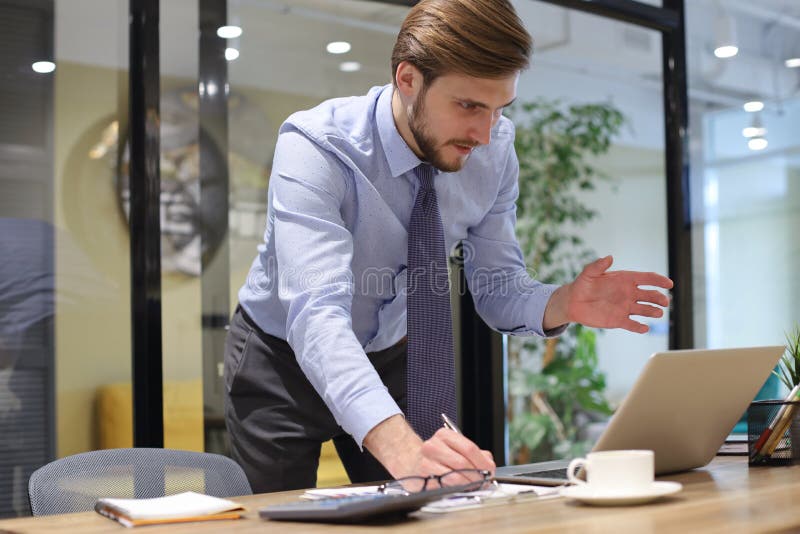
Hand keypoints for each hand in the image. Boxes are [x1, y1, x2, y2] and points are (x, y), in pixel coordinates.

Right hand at [363, 415, 494, 484]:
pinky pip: (445, 488)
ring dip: (468, 485)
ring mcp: (426, 463)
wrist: (410, 460)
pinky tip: (460, 490)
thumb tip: (489, 466)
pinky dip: (456, 491)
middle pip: (463, 464)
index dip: (483, 463)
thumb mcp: (455, 447)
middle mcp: (432, 447)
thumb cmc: (438, 455)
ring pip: (454, 478)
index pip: (469, 448)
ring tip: (474, 487)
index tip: (490, 472)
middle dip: (477, 476)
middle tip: (484, 483)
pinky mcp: (422, 479)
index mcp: (444, 435)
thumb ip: (476, 454)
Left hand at [544, 255, 672, 333]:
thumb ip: (598, 265)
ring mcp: (625, 307)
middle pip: (650, 295)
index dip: (659, 280)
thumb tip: (609, 257)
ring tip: (658, 313)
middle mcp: (629, 293)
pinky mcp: (619, 320)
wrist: (573, 302)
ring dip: (652, 311)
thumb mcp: (588, 273)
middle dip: (659, 298)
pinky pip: (632, 324)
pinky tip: (645, 328)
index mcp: (625, 280)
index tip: (669, 284)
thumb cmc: (582, 284)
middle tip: (665, 301)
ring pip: (644, 310)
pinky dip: (639, 327)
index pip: (646, 278)